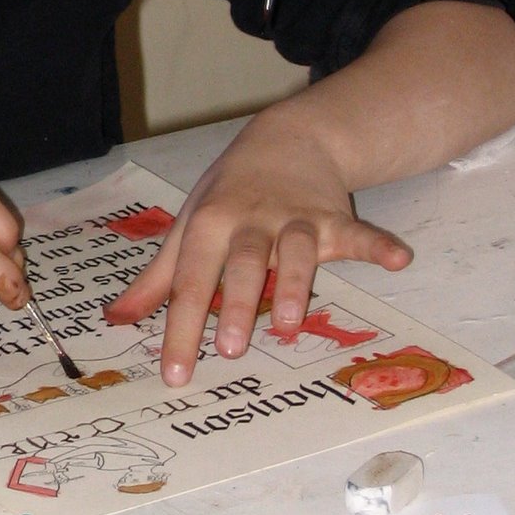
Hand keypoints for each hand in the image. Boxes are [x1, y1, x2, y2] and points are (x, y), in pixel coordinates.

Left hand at [102, 118, 411, 386]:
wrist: (286, 139)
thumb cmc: (227, 195)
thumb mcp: (188, 228)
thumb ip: (158, 279)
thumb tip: (116, 319)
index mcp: (207, 227)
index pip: (190, 283)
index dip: (181, 329)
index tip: (176, 375)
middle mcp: (250, 222)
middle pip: (242, 264)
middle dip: (238, 305)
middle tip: (233, 349)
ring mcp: (294, 218)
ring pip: (294, 250)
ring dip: (294, 283)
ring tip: (292, 323)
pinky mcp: (333, 217)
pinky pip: (357, 232)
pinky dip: (377, 245)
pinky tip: (398, 260)